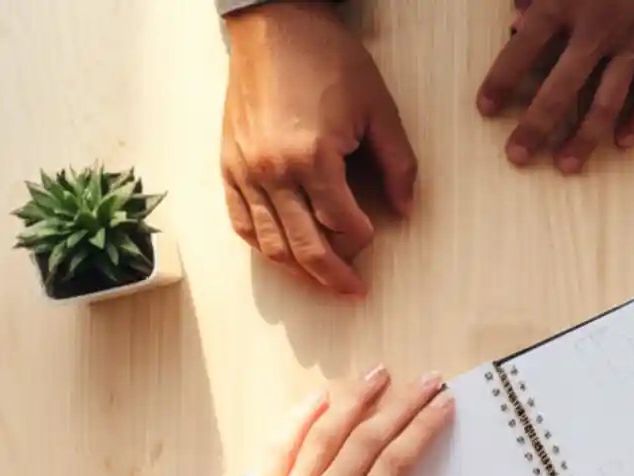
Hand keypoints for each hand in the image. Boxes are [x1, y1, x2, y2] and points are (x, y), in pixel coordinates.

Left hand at [114, 369, 458, 475]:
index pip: (396, 465)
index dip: (423, 430)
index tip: (443, 405)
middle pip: (368, 440)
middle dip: (402, 405)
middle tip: (428, 380)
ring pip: (326, 434)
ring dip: (355, 399)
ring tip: (380, 372)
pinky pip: (281, 447)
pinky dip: (301, 418)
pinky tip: (318, 397)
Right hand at [222, 2, 417, 294]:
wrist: (275, 26)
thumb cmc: (329, 61)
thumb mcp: (379, 108)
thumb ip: (398, 164)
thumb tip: (406, 209)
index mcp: (312, 157)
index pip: (341, 223)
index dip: (362, 239)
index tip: (375, 238)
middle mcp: (272, 171)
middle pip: (303, 245)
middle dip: (333, 275)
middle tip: (353, 291)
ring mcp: (244, 170)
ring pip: (269, 243)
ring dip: (298, 270)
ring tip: (321, 281)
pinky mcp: (227, 165)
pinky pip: (241, 221)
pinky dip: (262, 245)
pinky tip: (283, 255)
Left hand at [477, 0, 633, 173]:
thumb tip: (516, 21)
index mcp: (564, 1)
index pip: (522, 51)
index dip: (501, 82)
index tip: (485, 109)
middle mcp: (598, 30)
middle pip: (560, 90)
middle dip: (535, 127)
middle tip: (517, 156)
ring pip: (607, 102)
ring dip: (585, 138)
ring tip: (566, 166)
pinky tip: (625, 142)